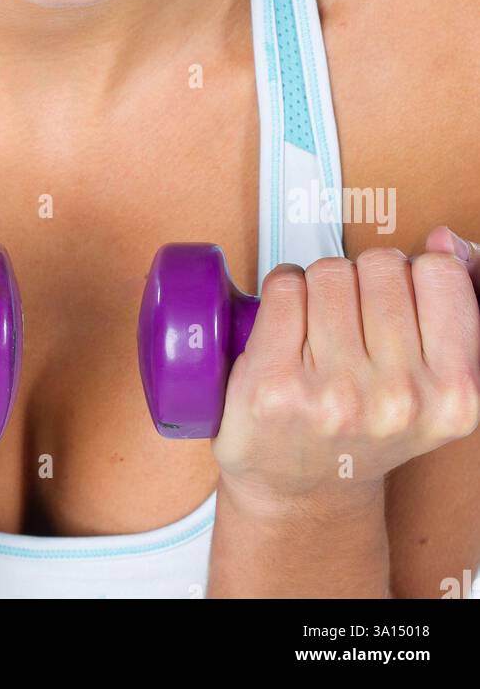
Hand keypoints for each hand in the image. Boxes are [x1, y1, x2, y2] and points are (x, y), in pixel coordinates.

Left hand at [211, 229, 479, 505]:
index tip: (397, 311)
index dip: (412, 280)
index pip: (440, 273)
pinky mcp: (276, 384)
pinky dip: (280, 295)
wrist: (301, 493)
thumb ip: (453, 305)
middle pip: (380, 265)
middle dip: (362, 283)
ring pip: (330, 270)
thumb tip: (447, 240)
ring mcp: (336, 393)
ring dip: (318, 288)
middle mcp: (400, 399)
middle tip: (352, 330)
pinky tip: (285, 333)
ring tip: (318, 334)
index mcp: (456, 394)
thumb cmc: (364, 426)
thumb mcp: (434, 378)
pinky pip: (283, 286)